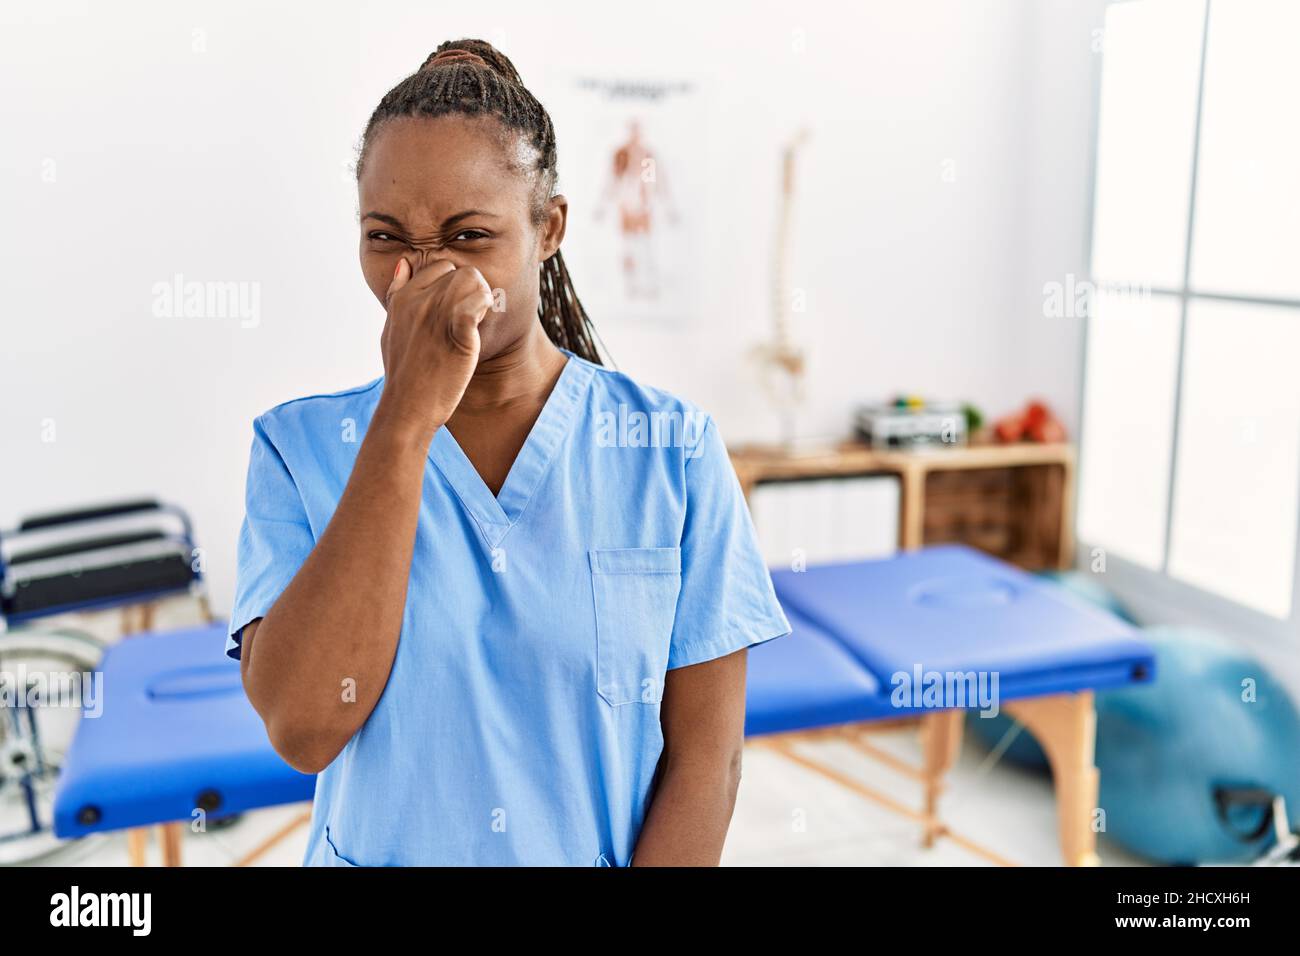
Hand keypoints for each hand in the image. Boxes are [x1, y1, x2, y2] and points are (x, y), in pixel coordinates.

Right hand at [378, 257, 494, 433]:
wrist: (407, 407)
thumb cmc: (404, 372)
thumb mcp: (391, 328)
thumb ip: (397, 294)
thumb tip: (403, 264)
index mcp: (403, 298)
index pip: (438, 267)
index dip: (453, 284)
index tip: (458, 307)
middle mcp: (418, 300)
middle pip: (456, 271)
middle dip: (468, 288)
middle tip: (471, 315)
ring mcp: (436, 314)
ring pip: (470, 278)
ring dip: (481, 294)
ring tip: (479, 319)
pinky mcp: (457, 330)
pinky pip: (478, 300)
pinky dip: (485, 304)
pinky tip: (483, 320)